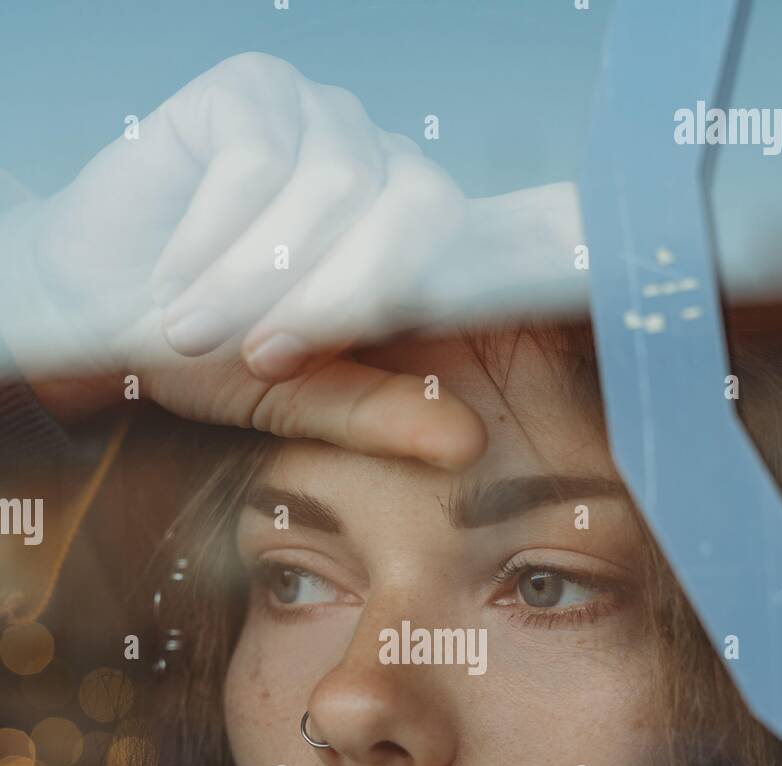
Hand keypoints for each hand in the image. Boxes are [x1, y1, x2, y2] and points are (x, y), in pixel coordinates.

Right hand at [0, 52, 468, 378]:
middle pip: (413, 208)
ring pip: (334, 184)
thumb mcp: (298, 397)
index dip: (378, 311)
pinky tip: (172, 277)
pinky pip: (257, 156)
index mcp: (415, 237)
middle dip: (331, 300)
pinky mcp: (255, 88)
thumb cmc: (212, 354)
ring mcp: (324, 117)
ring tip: (190, 330)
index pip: (450, 252)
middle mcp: (384, 164)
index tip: (291, 368)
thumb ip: (379, 414)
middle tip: (254, 359)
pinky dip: (209, 233)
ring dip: (252, 277)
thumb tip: (467, 445)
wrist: (97, 308)